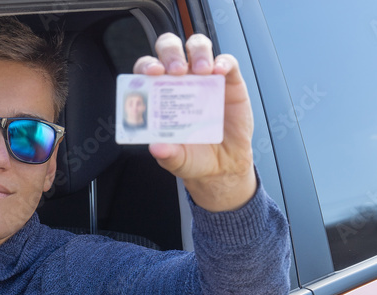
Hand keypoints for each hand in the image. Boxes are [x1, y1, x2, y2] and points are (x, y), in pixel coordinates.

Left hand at [133, 33, 256, 211]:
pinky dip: (223, 62)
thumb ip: (167, 154)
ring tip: (202, 71)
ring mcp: (204, 77)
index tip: (152, 73)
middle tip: (176, 70)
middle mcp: (180, 80)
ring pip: (197, 47)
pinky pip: (227, 62)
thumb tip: (156, 147)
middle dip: (171, 53)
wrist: (223, 165)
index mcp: (160, 94)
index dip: (147, 66)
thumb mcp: (178, 160)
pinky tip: (219, 71)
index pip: (147, 70)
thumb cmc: (194, 157)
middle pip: (170, 49)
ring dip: (197, 52)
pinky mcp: (229, 81)